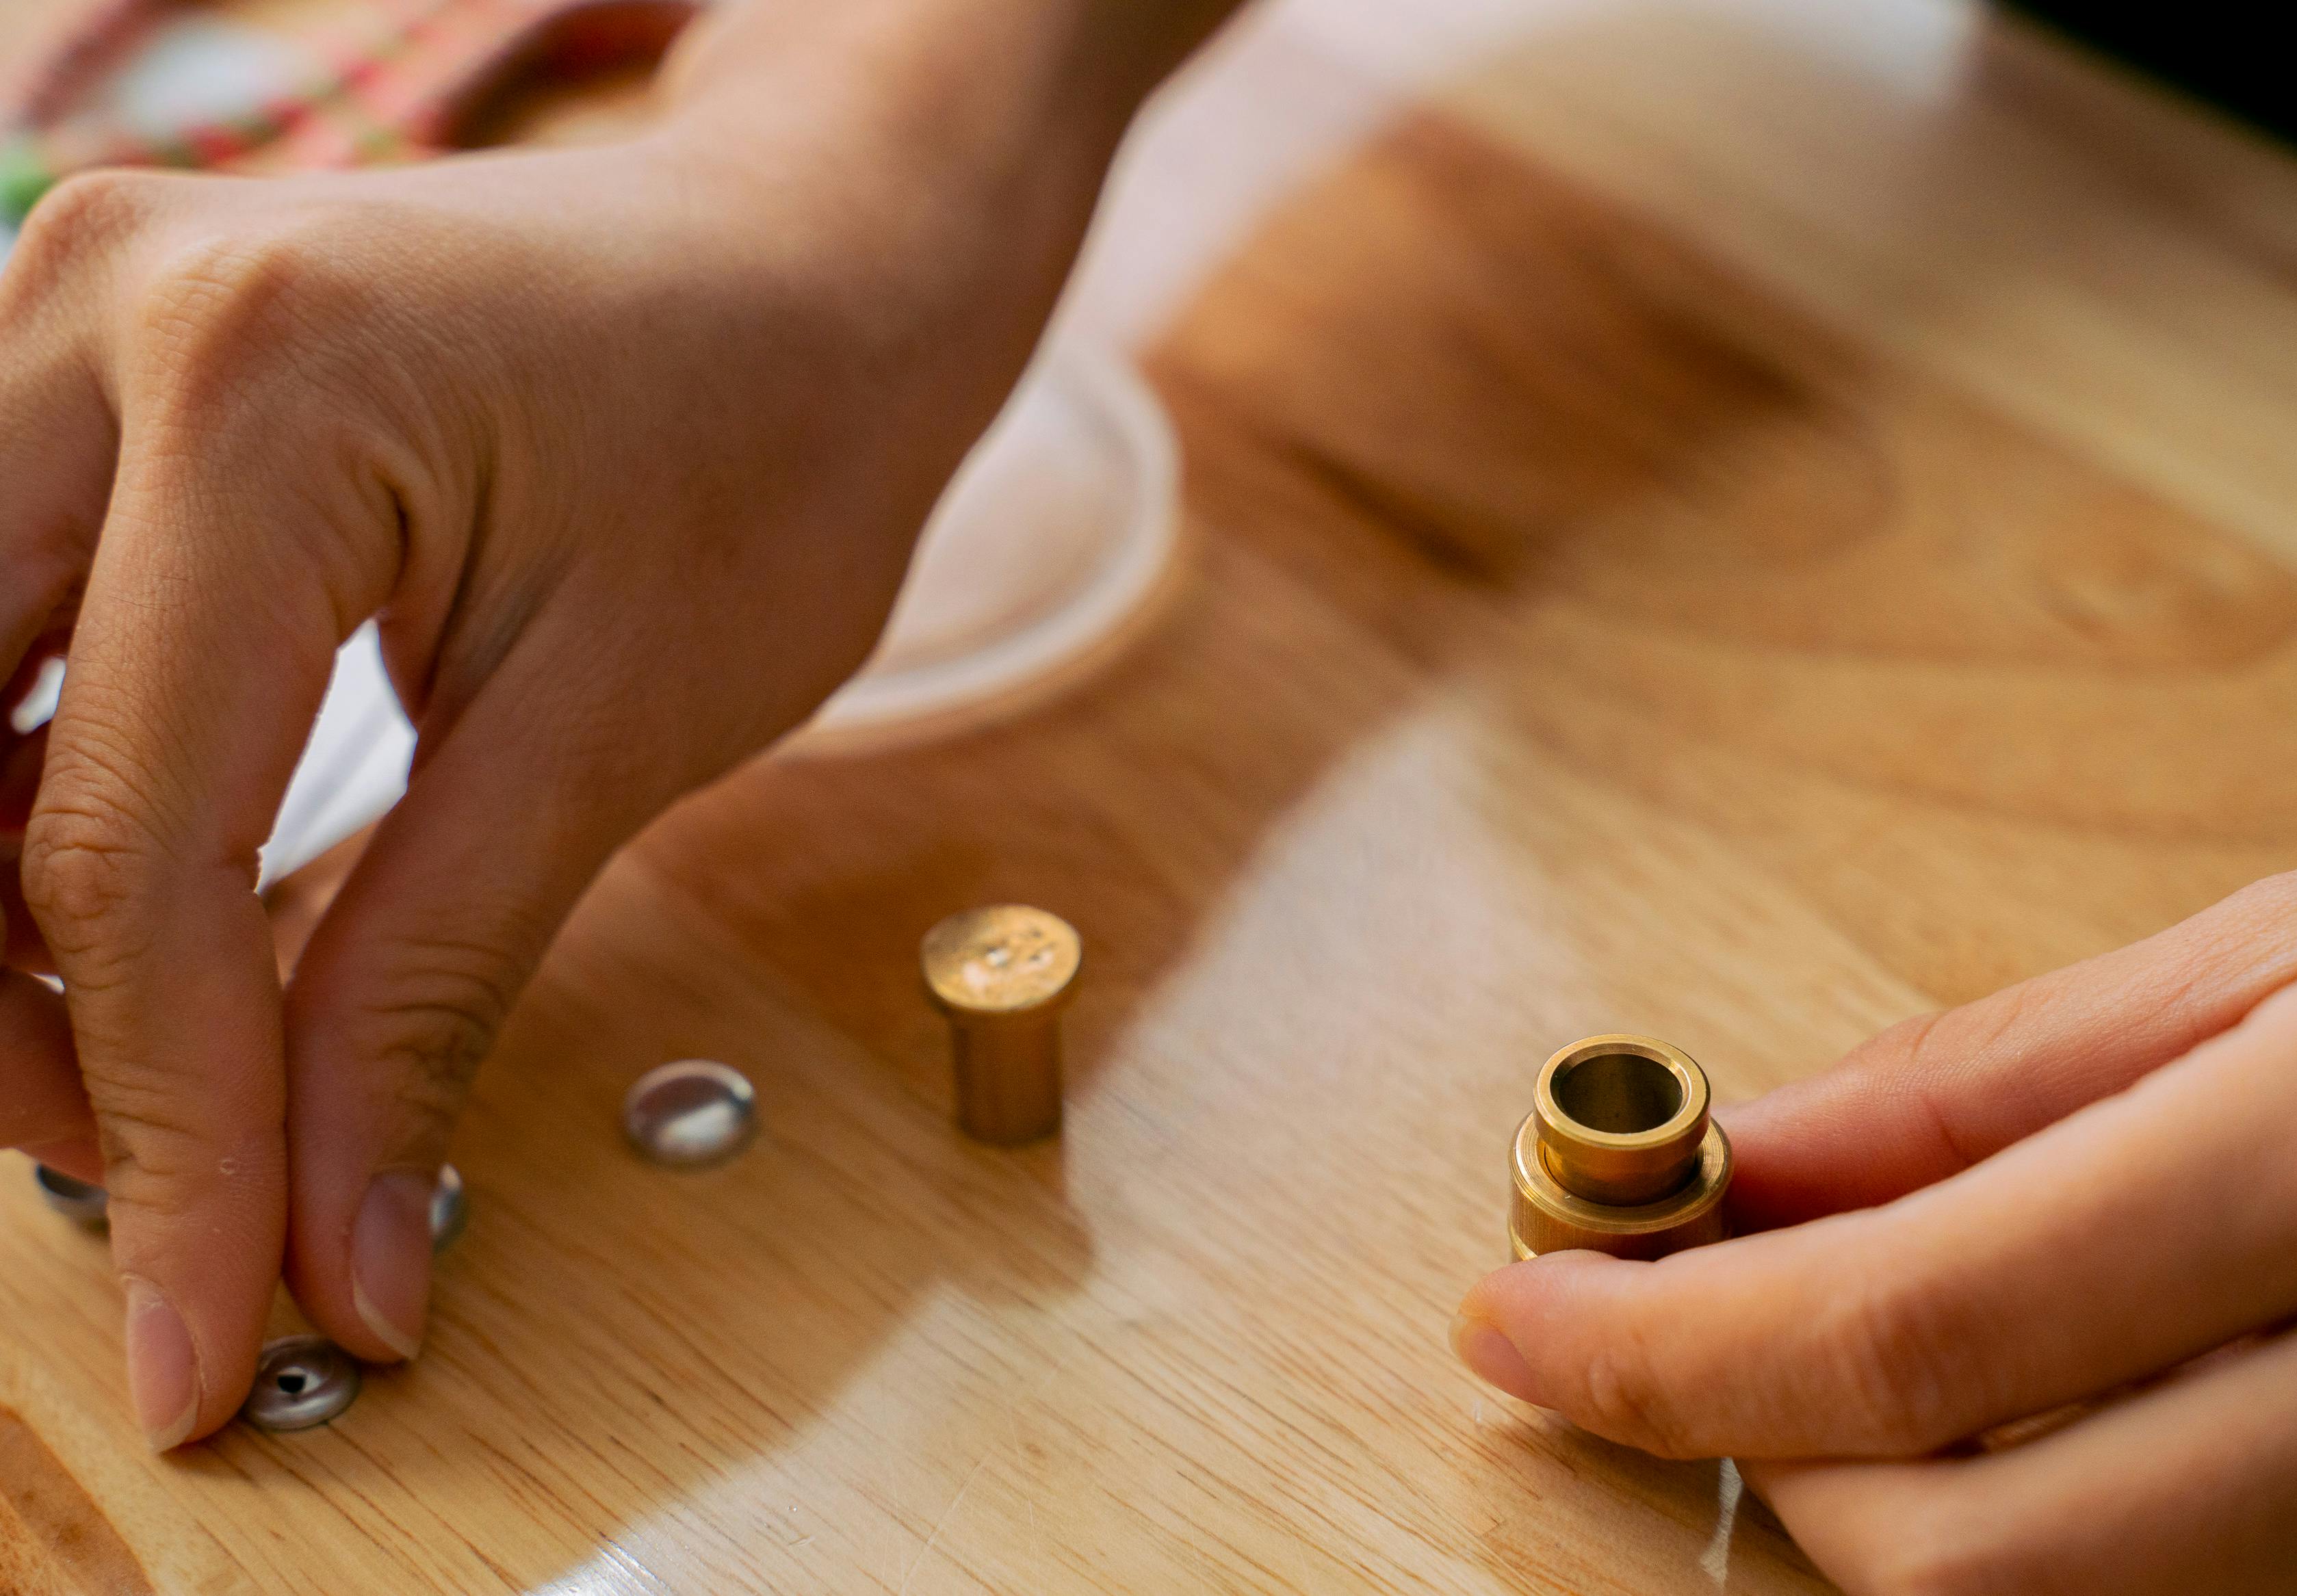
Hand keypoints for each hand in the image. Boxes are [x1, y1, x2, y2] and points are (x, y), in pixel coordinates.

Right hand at [0, 0, 1218, 1447]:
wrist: (819, 266)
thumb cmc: (775, 452)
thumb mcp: (607, 735)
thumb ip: (424, 989)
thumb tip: (322, 1250)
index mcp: (255, 393)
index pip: (133, 850)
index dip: (166, 1132)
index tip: (208, 1336)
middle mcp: (99, 313)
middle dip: (15, 1017)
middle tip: (173, 1170)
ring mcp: (69, 315)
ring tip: (169, 1057)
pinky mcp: (87, 366)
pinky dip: (21, 802)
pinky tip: (145, 916)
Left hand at [1453, 854, 2296, 1593]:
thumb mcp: (2277, 964)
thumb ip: (1984, 1089)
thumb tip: (1738, 1170)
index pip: (1915, 1332)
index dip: (1668, 1345)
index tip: (1514, 1315)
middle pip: (1976, 1557)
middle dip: (1762, 1460)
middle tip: (1645, 1334)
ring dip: (1877, 1506)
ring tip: (1805, 1352)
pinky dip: (2019, 1530)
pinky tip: (1968, 1410)